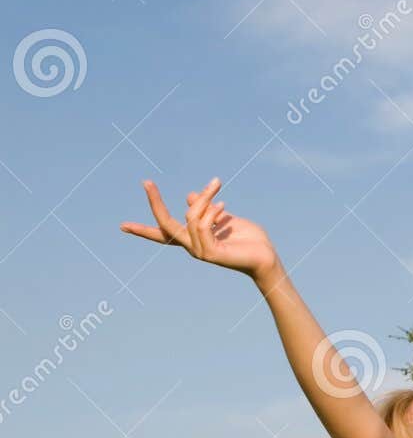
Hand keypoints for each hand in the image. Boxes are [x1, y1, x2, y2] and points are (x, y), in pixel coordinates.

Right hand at [120, 178, 279, 279]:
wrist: (266, 256)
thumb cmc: (248, 239)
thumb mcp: (224, 218)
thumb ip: (206, 209)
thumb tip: (189, 196)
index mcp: (193, 238)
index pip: (162, 233)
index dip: (143, 229)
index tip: (122, 226)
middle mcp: (192, 247)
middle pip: (164, 224)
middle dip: (154, 203)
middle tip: (146, 181)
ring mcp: (200, 251)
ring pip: (190, 217)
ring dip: (203, 198)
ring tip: (217, 184)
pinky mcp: (210, 253)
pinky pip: (202, 225)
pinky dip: (211, 212)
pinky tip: (223, 206)